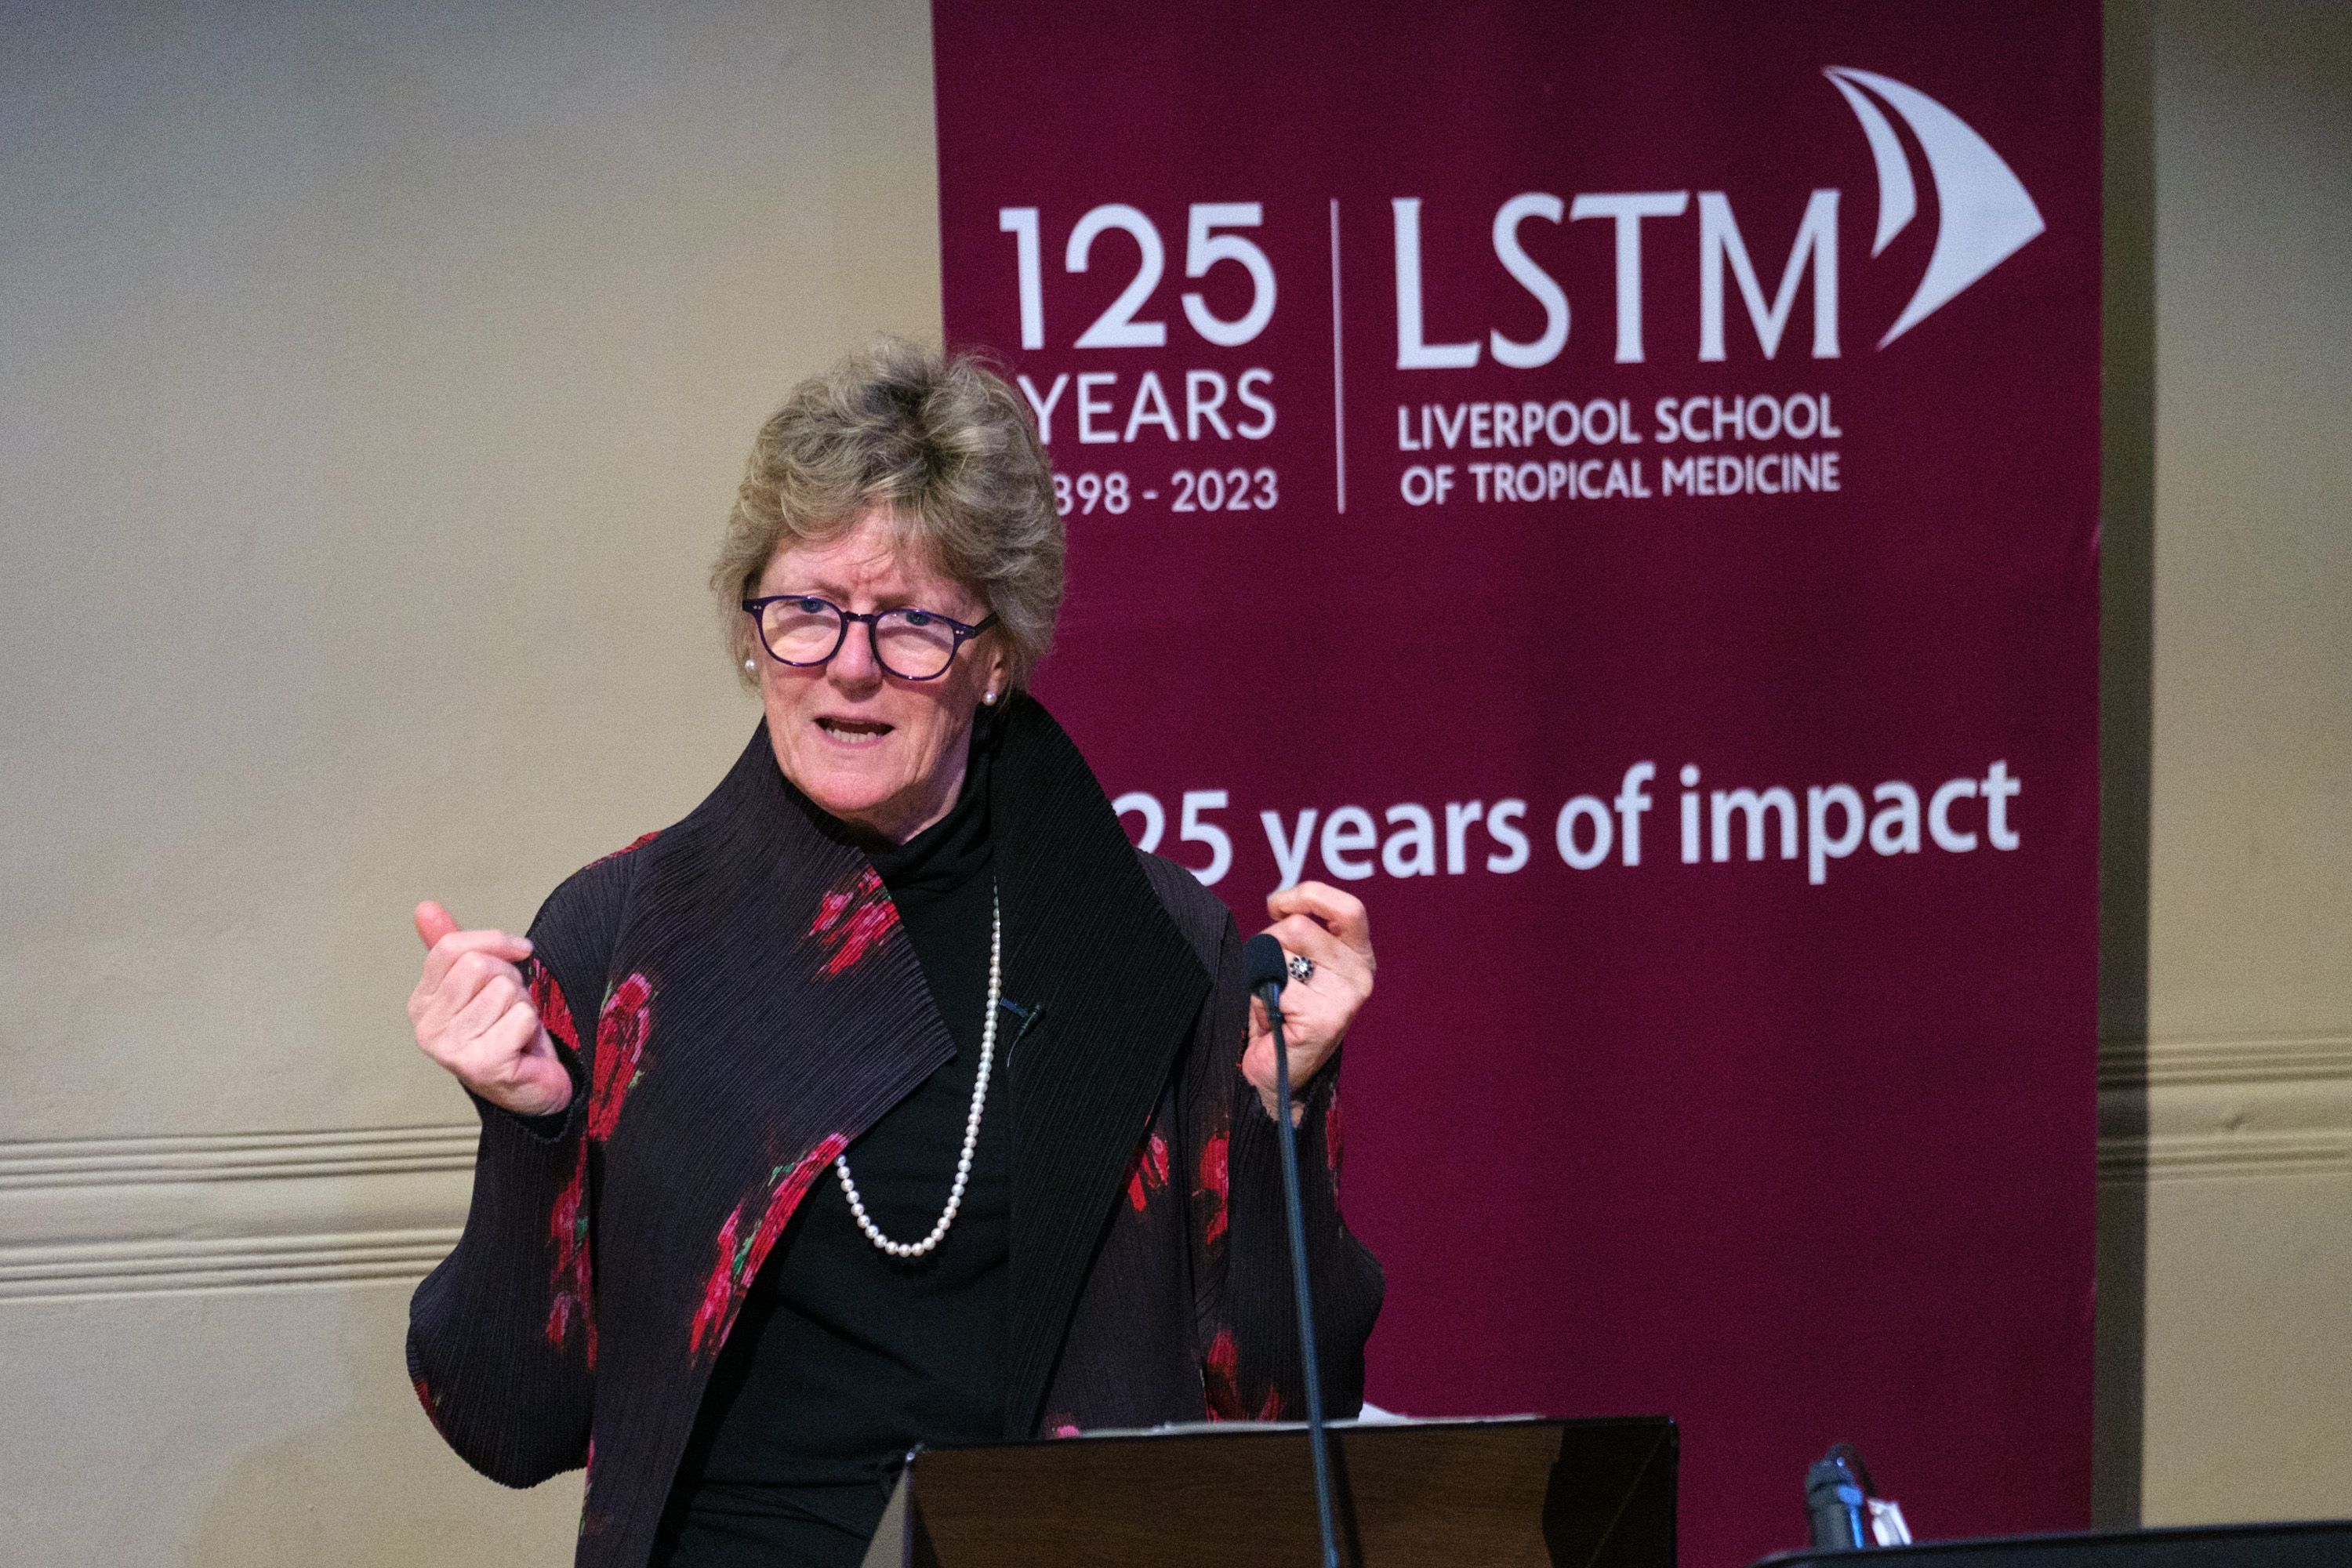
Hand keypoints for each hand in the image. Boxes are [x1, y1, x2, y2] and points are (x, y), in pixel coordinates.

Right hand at [407, 901, 572, 1116]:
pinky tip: (522, 1046)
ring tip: (515, 1028)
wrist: (530, 1086)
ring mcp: (450, 1049)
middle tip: (511, 1007)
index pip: (452, 947)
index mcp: (421, 1003)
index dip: (495, 941)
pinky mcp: (481, 1065)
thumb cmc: (505, 1032)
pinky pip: (520, 1017)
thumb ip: (452, 947)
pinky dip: (531, 1027)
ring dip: (522, 1005)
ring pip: (503, 990)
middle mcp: (426, 1028)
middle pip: (479, 965)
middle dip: (510, 979)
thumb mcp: (479, 984)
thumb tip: (424, 908)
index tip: (520, 951)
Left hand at [1242, 881, 1373, 1121]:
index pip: (1348, 908)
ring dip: (1260, 974)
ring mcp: (1344, 1000)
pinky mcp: (1323, 1020)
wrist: (1278, 1075)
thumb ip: (1302, 931)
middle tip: (1272, 977)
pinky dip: (1257, 1000)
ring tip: (1273, 1000)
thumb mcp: (1299, 961)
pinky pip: (1269, 986)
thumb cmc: (1282, 1011)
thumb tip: (1279, 903)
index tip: (1278, 905)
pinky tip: (1272, 1021)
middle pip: (1298, 927)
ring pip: (1278, 952)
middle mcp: (1360, 976)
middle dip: (1269, 944)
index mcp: (1358, 956)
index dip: (1308, 896)